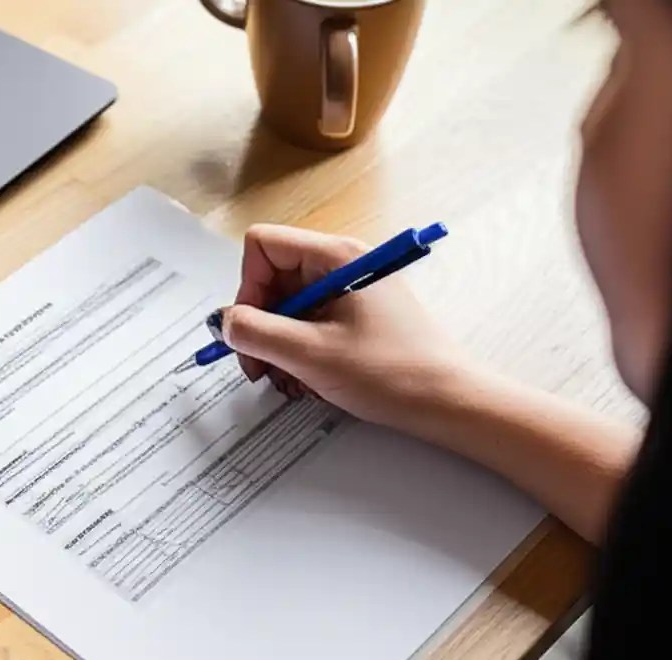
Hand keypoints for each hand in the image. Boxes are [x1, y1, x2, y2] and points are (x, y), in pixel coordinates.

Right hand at [220, 224, 473, 429]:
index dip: (247, 287)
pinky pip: (312, 323)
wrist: (449, 402)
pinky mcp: (359, 316)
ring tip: (290, 382)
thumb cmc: (391, 372)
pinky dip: (300, 352)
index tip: (250, 330)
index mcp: (335, 256)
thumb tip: (223, 322)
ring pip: (290, 306)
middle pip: (274, 278)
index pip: (264, 245)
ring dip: (278, 345)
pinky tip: (308, 382)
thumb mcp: (310, 354)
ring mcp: (352, 290)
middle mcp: (343, 264)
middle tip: (260, 369)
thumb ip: (256, 333)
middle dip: (260, 325)